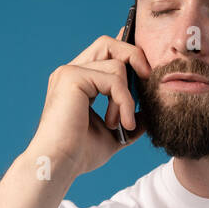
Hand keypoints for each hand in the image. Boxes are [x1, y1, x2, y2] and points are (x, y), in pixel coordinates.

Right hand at [26, 27, 150, 176]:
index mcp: (78, 81)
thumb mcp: (114, 134)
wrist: (60, 164)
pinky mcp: (72, 77)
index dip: (127, 52)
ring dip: (127, 96)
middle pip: (108, 43)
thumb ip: (128, 118)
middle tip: (147, 79)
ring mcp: (69, 72)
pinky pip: (114, 80)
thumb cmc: (80, 153)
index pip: (105, 52)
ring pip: (117, 64)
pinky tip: (120, 123)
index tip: (146, 70)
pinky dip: (124, 102)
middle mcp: (71, 72)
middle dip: (134, 56)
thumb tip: (148, 113)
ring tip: (121, 123)